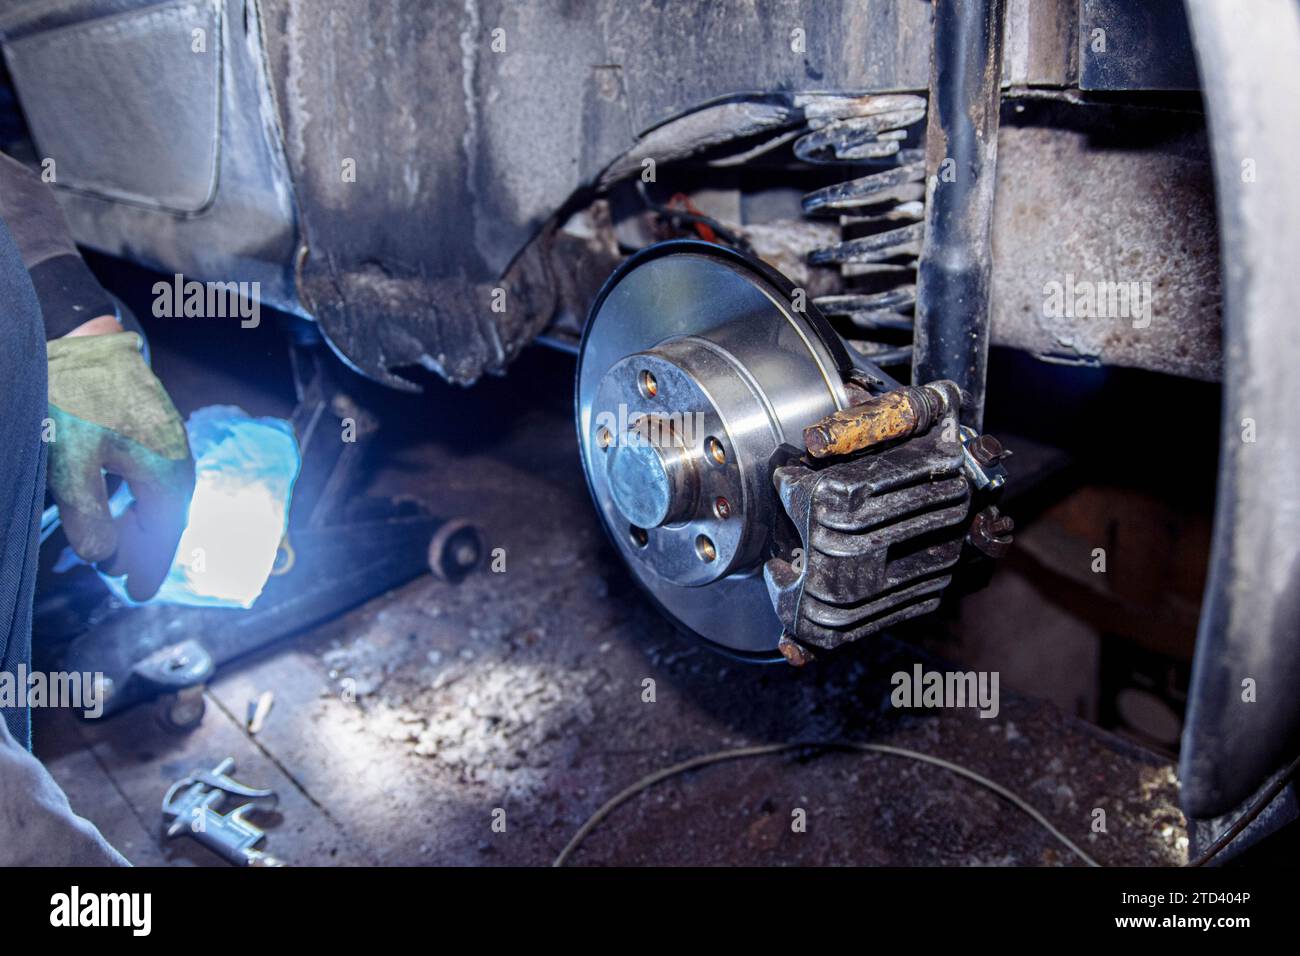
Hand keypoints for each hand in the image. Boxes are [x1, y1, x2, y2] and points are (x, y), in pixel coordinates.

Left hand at [46, 322, 193, 600]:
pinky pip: (160, 479)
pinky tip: (125, 506)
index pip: (161, 536)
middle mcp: (179, 460)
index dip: (149, 569)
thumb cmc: (74, 397)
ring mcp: (174, 443)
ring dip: (142, 526)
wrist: (83, 340)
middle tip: (119, 577)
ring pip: (163, 499)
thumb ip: (87, 513)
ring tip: (117, 547)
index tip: (136, 594)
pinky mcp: (162, 430)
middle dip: (144, 550)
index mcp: (165, 472)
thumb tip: (101, 558)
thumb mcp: (69, 459)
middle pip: (166, 520)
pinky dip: (144, 501)